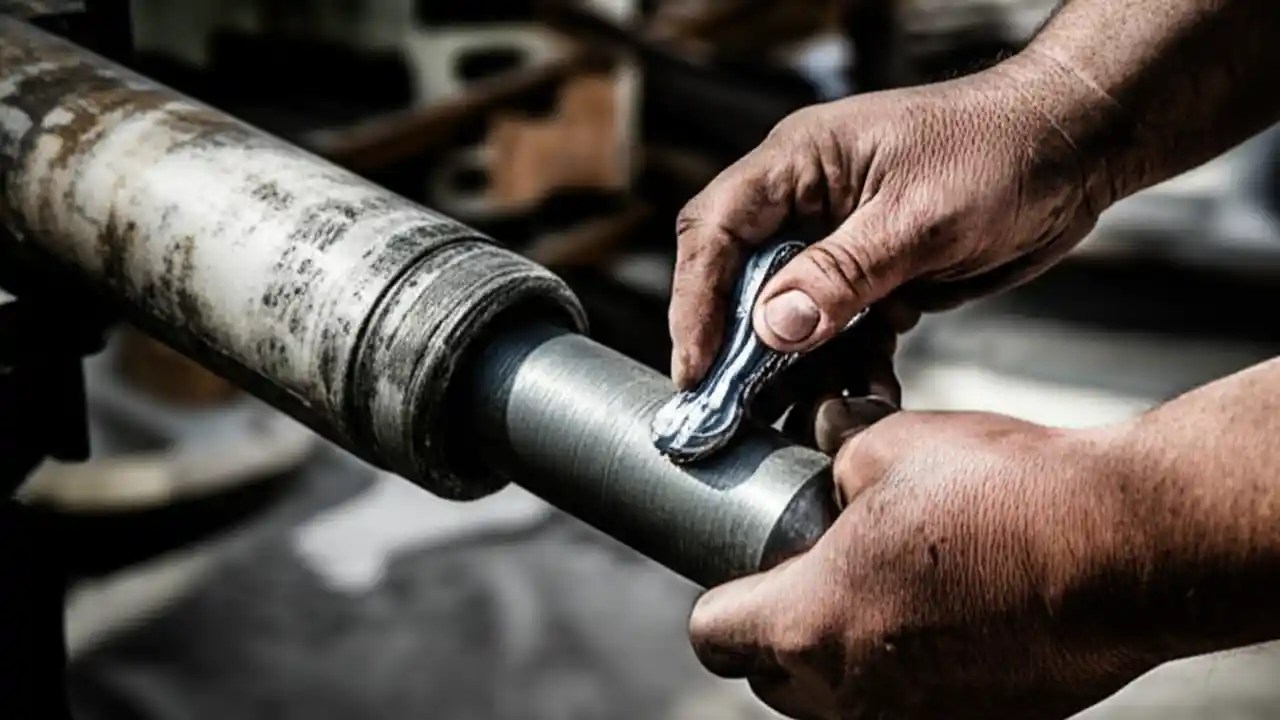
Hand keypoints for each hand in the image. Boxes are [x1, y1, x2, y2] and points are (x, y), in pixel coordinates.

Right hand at [669, 52, 1111, 389]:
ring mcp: (838, 241)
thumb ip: (843, 274)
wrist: (1075, 151)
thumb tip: (772, 329)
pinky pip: (839, 330)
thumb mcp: (920, 218)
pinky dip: (848, 367)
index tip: (698, 367)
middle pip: (739, 278)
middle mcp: (806, 202)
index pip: (716, 231)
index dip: (696, 301)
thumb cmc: (1002, 151)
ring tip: (795, 417)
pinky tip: (863, 399)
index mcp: (800, 164)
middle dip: (733, 345)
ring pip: (788, 315)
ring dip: (794, 367)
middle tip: (724, 408)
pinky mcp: (873, 276)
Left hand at [689, 411, 1166, 719]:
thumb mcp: (892, 446)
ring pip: (837, 703)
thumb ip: (836, 451)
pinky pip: (908, 710)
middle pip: (771, 679)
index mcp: (811, 623)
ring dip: (841, 656)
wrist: (1125, 550)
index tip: (743, 571)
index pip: (712, 634)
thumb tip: (826, 439)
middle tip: (815, 574)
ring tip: (886, 592)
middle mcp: (852, 694)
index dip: (720, 597)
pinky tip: (947, 616)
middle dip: (776, 633)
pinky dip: (909, 674)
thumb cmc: (1007, 500)